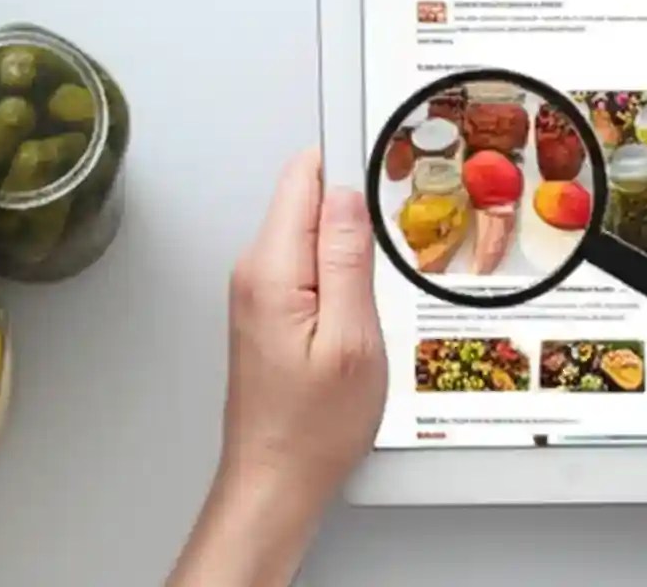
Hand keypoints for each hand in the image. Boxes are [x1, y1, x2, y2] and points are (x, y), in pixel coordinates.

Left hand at [168, 148, 386, 585]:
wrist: (275, 479)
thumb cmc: (311, 427)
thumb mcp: (351, 339)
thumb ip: (346, 258)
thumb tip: (347, 193)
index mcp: (271, 270)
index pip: (303, 178)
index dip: (348, 166)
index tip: (386, 172)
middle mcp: (254, 272)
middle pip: (308, 203)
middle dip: (355, 215)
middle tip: (392, 259)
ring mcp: (258, 291)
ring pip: (311, 236)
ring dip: (350, 252)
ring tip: (377, 299)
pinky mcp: (268, 310)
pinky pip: (307, 267)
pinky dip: (339, 278)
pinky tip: (360, 314)